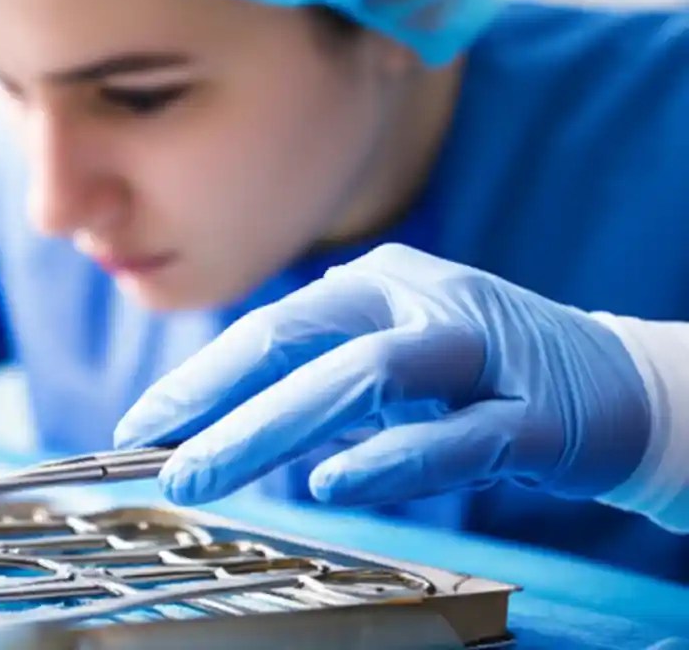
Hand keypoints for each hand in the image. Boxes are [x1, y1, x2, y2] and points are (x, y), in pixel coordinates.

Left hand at [115, 244, 650, 506]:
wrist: (630, 388)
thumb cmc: (488, 379)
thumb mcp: (395, 366)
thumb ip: (321, 391)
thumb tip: (226, 434)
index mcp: (377, 286)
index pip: (268, 330)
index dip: (198, 380)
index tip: (140, 428)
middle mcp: (420, 302)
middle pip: (298, 341)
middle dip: (215, 402)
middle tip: (157, 460)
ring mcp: (481, 351)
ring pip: (364, 378)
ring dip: (276, 428)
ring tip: (210, 475)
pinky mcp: (536, 413)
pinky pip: (454, 436)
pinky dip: (390, 459)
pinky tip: (332, 484)